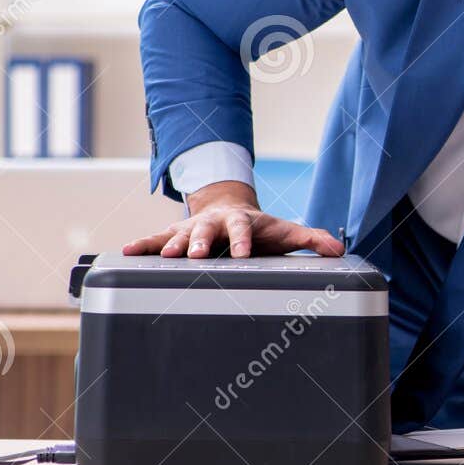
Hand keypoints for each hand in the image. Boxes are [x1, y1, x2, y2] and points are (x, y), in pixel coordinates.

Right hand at [122, 180, 344, 259]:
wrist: (232, 208)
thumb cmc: (262, 228)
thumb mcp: (286, 232)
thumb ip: (312, 238)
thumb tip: (339, 249)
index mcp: (242, 221)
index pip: (243, 229)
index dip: (242, 240)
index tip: (241, 254)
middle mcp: (215, 222)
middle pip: (207, 230)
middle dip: (200, 242)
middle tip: (196, 256)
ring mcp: (193, 227)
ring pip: (179, 234)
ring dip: (169, 244)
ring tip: (161, 256)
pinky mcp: (175, 234)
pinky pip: (155, 238)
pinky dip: (142, 244)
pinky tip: (124, 251)